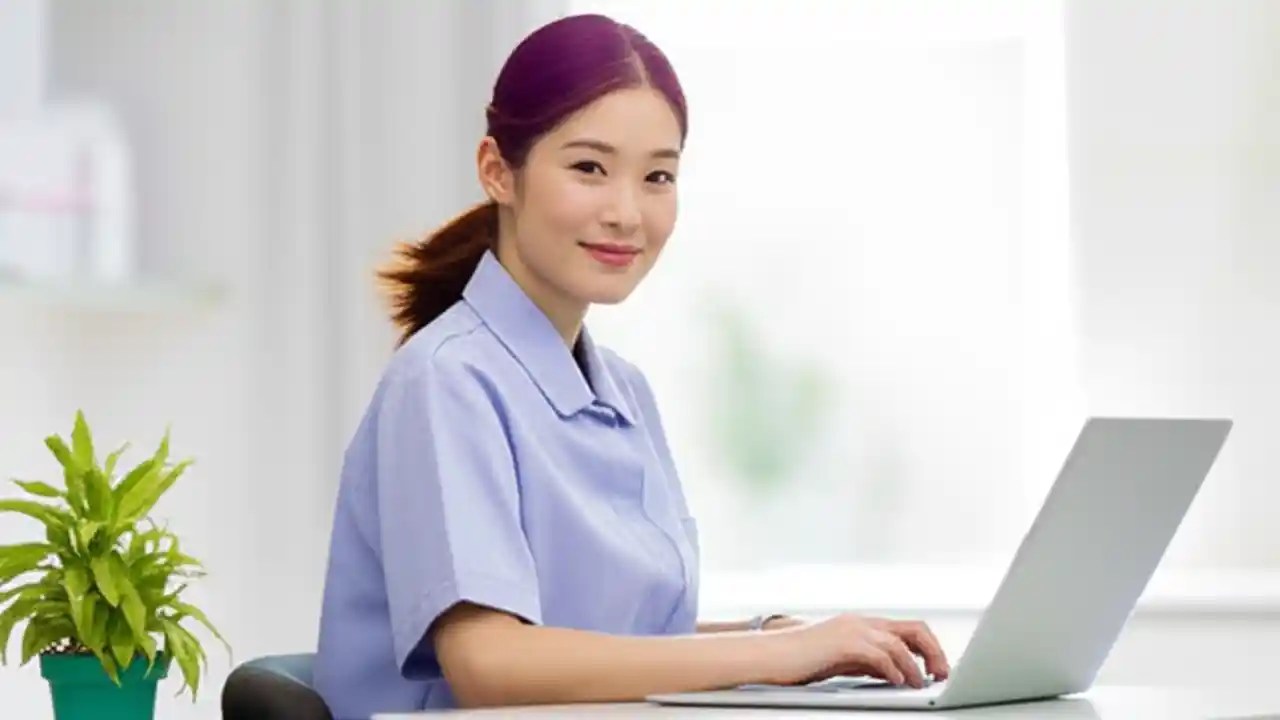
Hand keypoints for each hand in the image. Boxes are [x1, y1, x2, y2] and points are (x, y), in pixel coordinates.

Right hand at [768, 613, 950, 688]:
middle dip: (934, 652)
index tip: (937, 669)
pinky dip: (894, 668)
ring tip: (922, 683)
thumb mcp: (842, 661)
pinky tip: (898, 682)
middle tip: (942, 675)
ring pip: (901, 642)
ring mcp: (853, 629)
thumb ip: (868, 663)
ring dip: (917, 665)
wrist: (769, 655)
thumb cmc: (799, 660)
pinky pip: (880, 654)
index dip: (929, 649)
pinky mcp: (843, 642)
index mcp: (862, 624)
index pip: (908, 629)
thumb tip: (895, 673)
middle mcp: (862, 622)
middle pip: (914, 628)